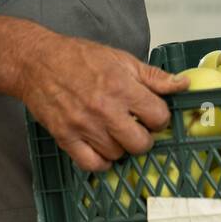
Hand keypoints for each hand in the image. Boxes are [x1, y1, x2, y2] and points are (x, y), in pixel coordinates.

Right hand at [14, 32, 187, 171]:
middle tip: (136, 127)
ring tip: (115, 132)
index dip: (160, 117)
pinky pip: (92, 164)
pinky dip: (101, 161)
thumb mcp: (121, 59)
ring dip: (121, 146)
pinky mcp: (66, 138)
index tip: (152, 114)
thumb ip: (153, 76)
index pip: (158, 117)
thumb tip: (182, 84)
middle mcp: (104, 109)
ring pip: (118, 154)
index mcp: (121, 87)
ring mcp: (84, 126)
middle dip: (144, 137)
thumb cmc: (79, 57)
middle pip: (141, 143)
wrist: (37, 62)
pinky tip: (102, 148)